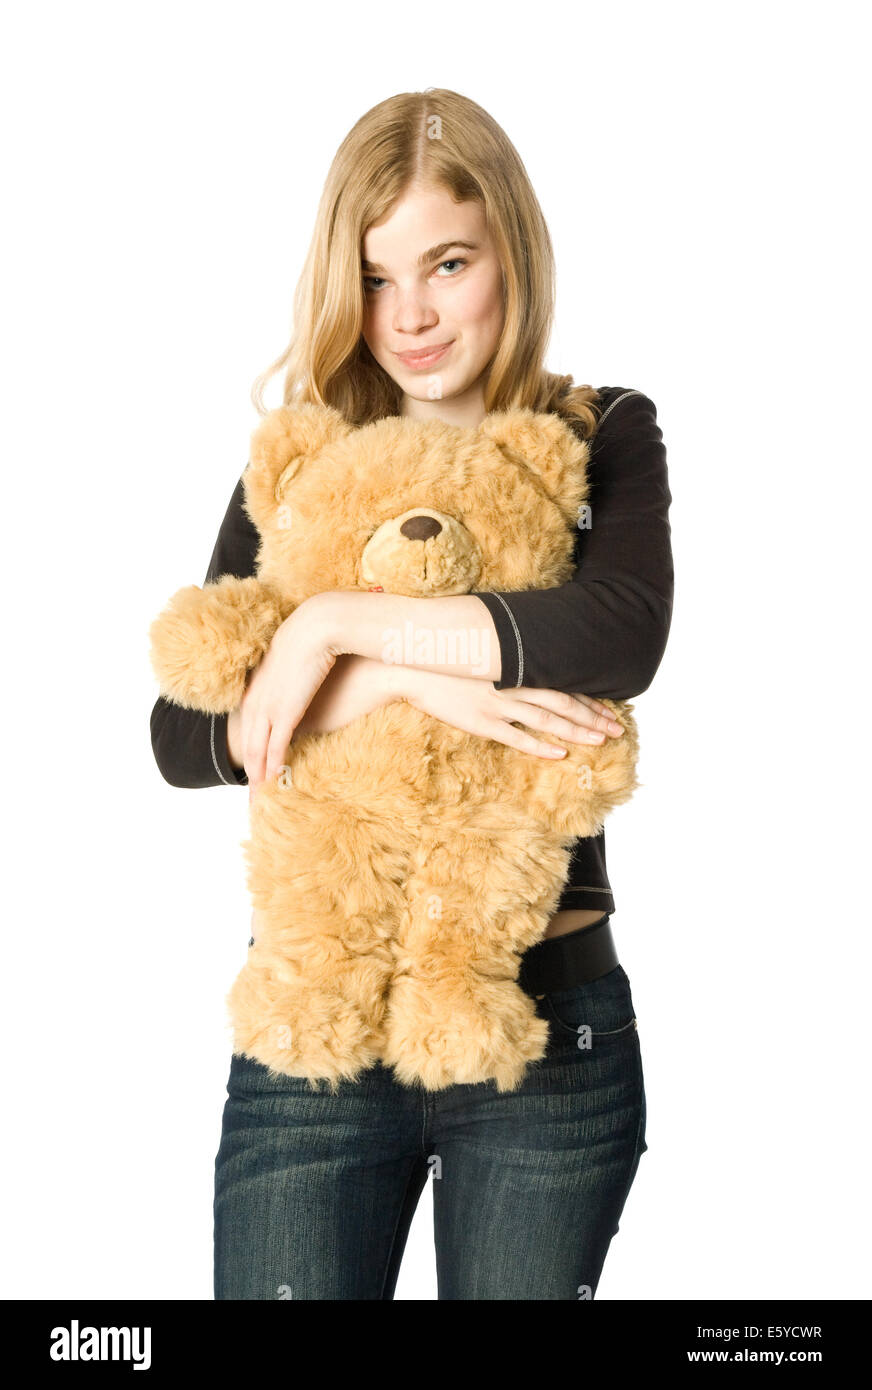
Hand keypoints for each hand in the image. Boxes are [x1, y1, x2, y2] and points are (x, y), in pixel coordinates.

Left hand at [235, 602, 337, 794]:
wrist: (315, 628)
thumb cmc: (308, 638)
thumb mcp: (289, 659)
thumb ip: (287, 676)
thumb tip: (295, 681)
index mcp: (255, 687)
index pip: (246, 725)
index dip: (248, 748)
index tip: (250, 766)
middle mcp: (256, 700)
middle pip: (247, 742)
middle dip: (248, 768)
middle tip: (250, 792)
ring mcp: (268, 707)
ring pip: (256, 748)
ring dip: (257, 773)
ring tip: (258, 794)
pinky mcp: (285, 712)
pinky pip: (275, 746)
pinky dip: (273, 765)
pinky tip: (272, 779)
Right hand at [403, 667, 624, 757]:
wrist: (413, 665)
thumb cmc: (450, 656)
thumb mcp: (485, 652)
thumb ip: (510, 659)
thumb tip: (532, 661)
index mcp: (518, 668)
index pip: (563, 685)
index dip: (589, 699)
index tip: (612, 710)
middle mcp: (514, 686)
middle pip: (563, 703)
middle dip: (593, 718)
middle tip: (618, 730)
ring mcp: (499, 704)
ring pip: (547, 720)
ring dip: (575, 731)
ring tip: (600, 741)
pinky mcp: (481, 721)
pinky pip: (516, 737)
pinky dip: (539, 746)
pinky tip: (560, 753)